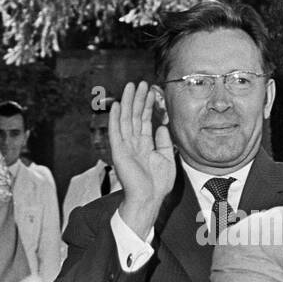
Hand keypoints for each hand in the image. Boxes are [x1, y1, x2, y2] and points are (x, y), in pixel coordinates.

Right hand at [111, 81, 175, 236]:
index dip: (147, 106)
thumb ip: (164, 142)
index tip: (150, 91)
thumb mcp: (167, 159)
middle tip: (141, 83)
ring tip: (131, 86)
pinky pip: (116, 132)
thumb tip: (161, 126)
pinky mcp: (119, 152)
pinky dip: (115, 119)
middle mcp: (133, 143)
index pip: (145, 120)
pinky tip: (116, 105)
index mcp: (144, 145)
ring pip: (125, 119)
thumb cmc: (158, 184)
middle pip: (134, 116)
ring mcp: (125, 146)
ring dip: (128, 102)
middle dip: (137, 99)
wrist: (149, 198)